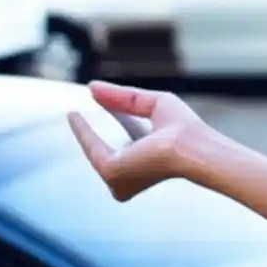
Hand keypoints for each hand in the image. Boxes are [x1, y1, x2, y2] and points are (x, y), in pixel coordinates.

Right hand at [67, 81, 212, 201]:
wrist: (194, 147)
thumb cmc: (185, 130)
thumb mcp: (152, 104)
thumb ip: (123, 97)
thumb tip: (93, 86)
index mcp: (144, 166)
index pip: (124, 143)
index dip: (113, 123)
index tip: (98, 104)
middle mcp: (130, 179)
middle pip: (106, 147)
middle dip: (94, 129)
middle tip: (79, 109)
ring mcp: (119, 179)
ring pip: (95, 148)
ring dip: (84, 129)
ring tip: (72, 111)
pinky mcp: (111, 173)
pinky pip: (90, 148)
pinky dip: (82, 131)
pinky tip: (74, 114)